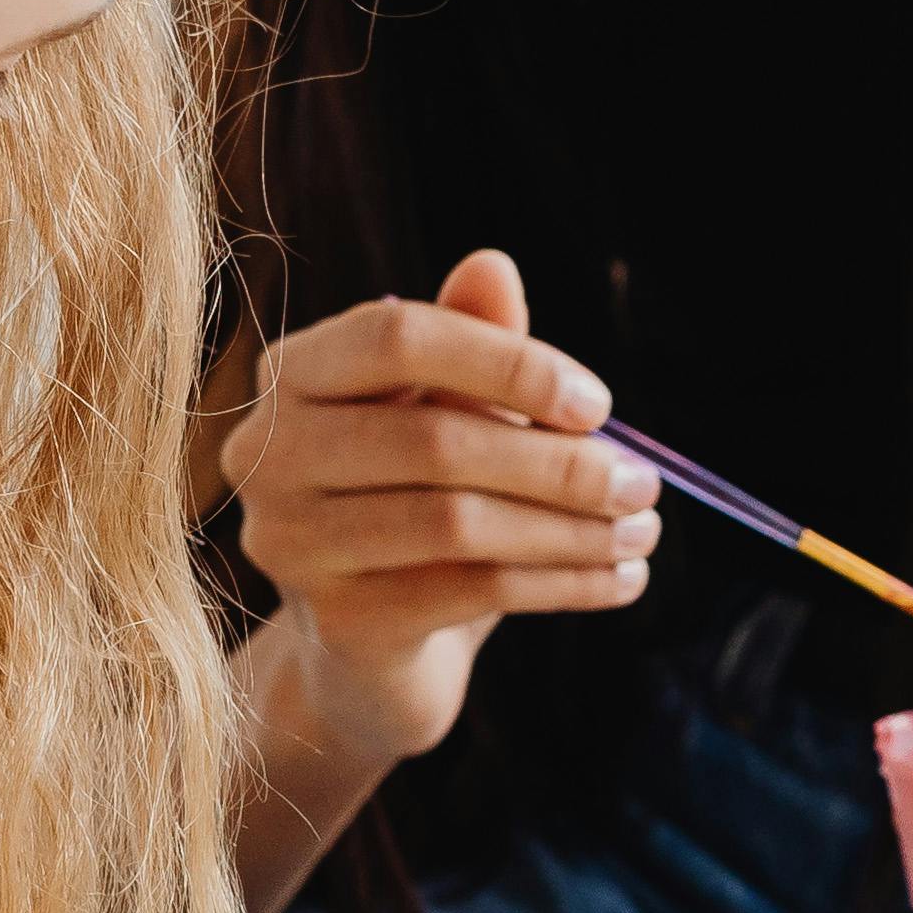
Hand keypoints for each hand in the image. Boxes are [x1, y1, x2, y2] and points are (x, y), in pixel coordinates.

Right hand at [218, 249, 656, 767]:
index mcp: (295, 373)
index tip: (600, 404)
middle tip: (644, 483)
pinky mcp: (338, 622)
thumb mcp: (447, 412)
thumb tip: (493, 265)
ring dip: (572, 529)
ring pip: (458, 523)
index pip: (397, 337)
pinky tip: (617, 580)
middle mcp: (268, 453)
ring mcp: (291, 542)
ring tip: (642, 532)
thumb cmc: (416, 501)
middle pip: (435, 440)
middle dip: (559, 463)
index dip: (508, 362)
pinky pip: (471, 592)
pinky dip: (562, 584)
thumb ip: (470, 340)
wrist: (374, 647)